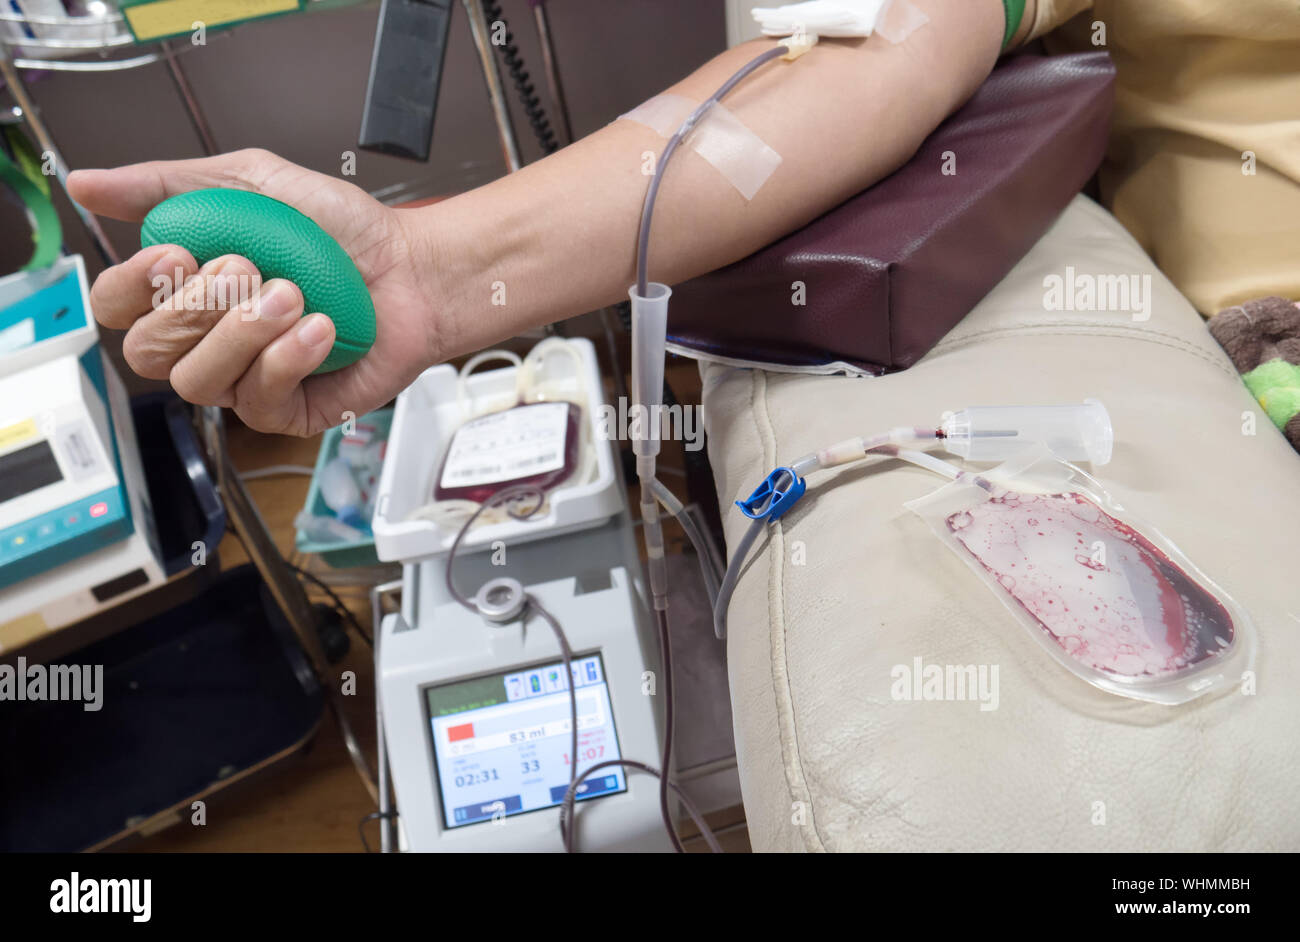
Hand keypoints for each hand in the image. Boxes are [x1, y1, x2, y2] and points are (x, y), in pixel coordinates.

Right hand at [68, 149, 442, 435]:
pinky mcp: (288, 410)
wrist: (411, 269)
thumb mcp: (250, 185)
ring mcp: (245, 380)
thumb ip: (165, 185)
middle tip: (248, 267)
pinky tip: (319, 328)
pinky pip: (259, 400)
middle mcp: (207, 341)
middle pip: (148, 351)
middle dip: (194, 306)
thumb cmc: (339, 234)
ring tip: (292, 295)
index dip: (133, 285)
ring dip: (243, 331)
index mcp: (186, 290)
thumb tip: (86, 184)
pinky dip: (288, 357)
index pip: (117, 307)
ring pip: (196, 381)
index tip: (179, 251)